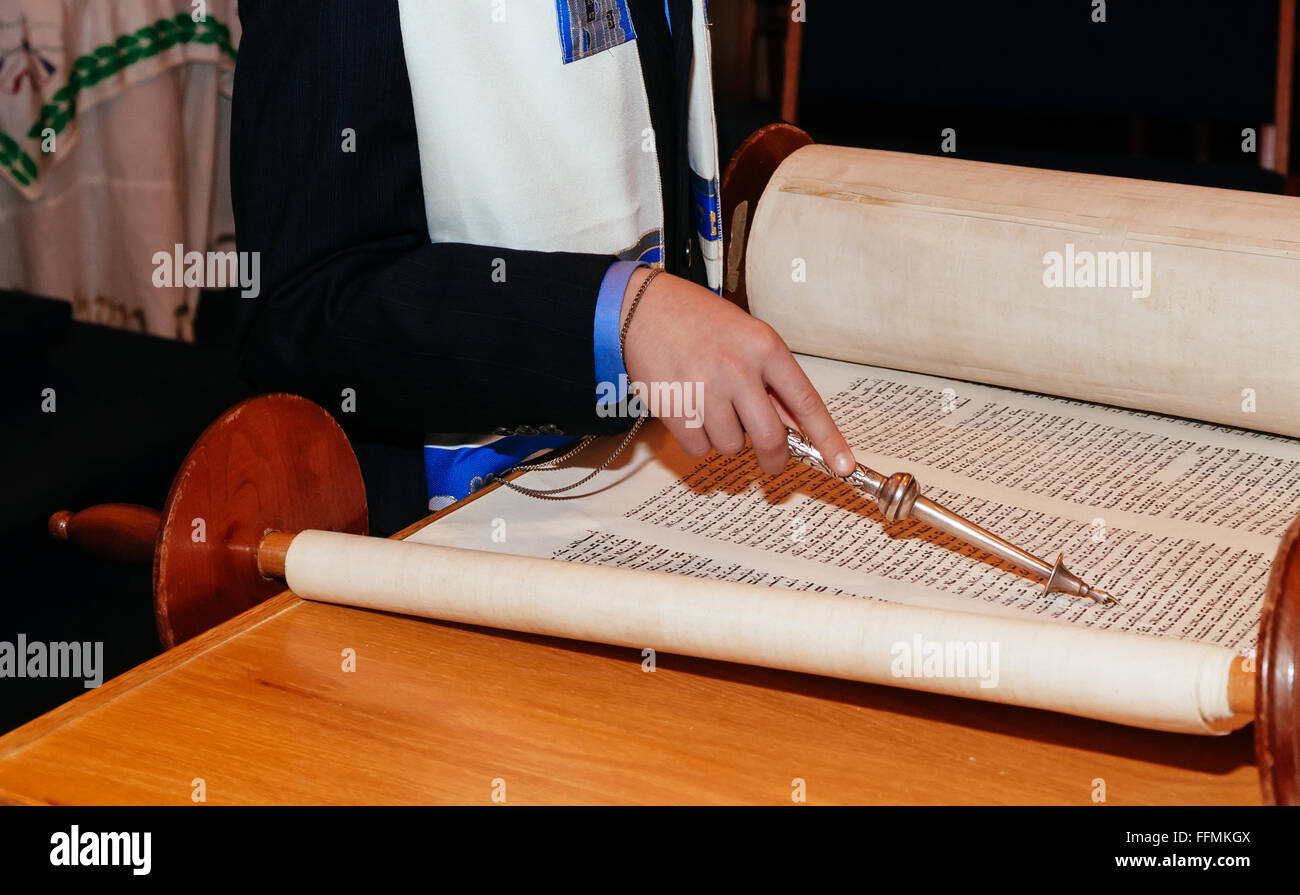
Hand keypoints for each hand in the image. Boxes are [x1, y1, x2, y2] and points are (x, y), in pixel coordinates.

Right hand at [620, 268, 855, 476]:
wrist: (642, 308)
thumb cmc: (698, 320)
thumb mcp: (746, 337)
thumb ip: (771, 380)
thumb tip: (794, 426)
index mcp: (765, 347)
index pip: (805, 402)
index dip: (828, 439)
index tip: (843, 465)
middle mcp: (738, 368)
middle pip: (770, 438)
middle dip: (774, 459)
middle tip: (770, 462)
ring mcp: (704, 389)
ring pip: (731, 446)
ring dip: (726, 439)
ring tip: (711, 407)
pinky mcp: (675, 407)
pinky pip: (699, 449)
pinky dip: (698, 441)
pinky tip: (690, 411)